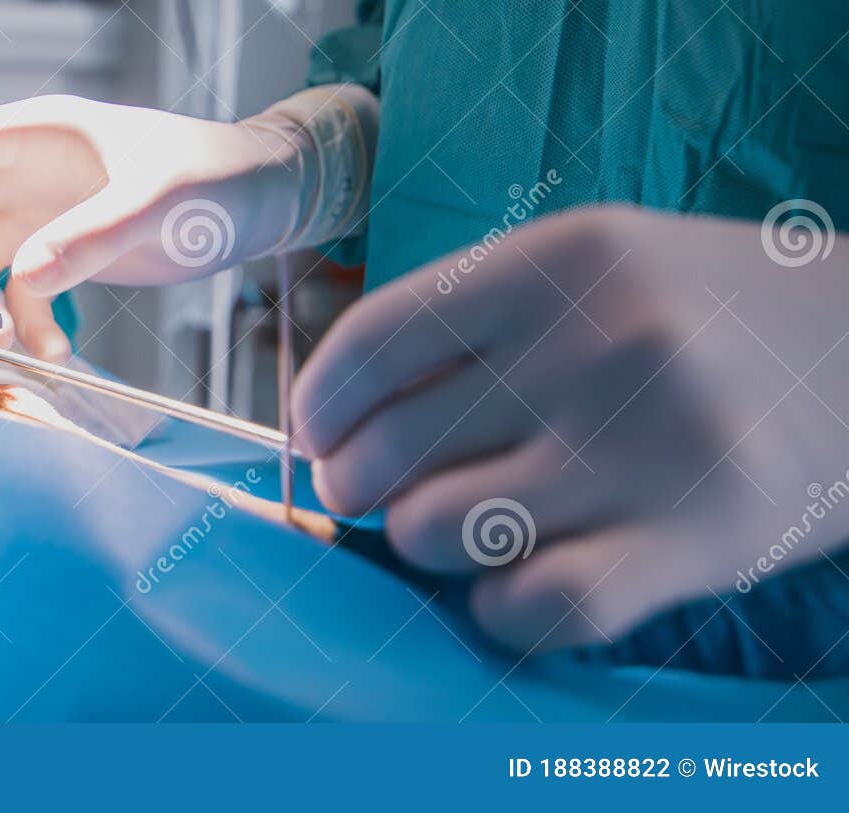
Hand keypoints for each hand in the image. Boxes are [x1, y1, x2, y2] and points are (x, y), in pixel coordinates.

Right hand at [0, 92, 349, 360]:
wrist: (264, 201)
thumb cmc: (216, 177)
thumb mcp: (157, 202)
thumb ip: (91, 237)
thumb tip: (27, 277)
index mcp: (42, 131)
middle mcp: (30, 169)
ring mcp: (44, 213)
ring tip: (1, 342)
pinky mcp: (64, 253)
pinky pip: (20, 291)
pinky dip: (26, 323)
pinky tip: (55, 349)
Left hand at [292, 204, 848, 652]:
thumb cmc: (713, 313)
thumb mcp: (600, 265)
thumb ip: (476, 318)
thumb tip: (332, 409)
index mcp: (560, 261)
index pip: (373, 343)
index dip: (319, 404)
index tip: (316, 434)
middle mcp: (598, 347)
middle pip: (388, 449)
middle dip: (360, 484)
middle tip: (381, 490)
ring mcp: (646, 448)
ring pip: (437, 531)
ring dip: (429, 542)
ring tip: (471, 523)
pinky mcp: (694, 543)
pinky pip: (529, 608)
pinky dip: (498, 611)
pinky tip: (515, 585)